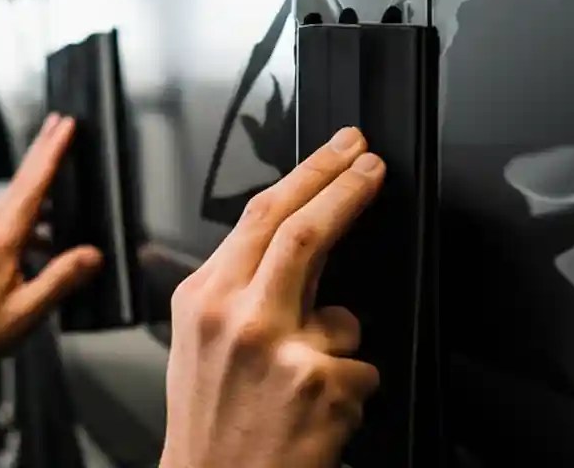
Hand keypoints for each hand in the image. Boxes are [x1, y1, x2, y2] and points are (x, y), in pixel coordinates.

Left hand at [0, 114, 102, 384]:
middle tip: (60, 123)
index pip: (33, 184)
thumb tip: (90, 256)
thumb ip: (60, 280)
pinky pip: (5, 222)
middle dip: (43, 148)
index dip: (52, 152)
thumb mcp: (25, 312)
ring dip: (39, 190)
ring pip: (13, 202)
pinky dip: (29, 220)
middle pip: (21, 180)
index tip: (66, 127)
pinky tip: (42, 243)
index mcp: (0, 240)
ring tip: (64, 197)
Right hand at [160, 127, 383, 467]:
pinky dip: (349, 392)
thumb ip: (239, 288)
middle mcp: (238, 317)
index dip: (311, 174)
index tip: (341, 152)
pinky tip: (314, 418)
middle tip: (373, 166)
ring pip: (344, 317)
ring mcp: (281, 349)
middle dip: (348, 188)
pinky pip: (361, 369)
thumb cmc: (210, 422)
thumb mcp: (199, 342)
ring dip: (337, 351)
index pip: (261, 215)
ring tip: (300, 390)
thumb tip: (291, 242)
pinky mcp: (321, 384)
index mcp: (204, 299)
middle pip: (305, 230)